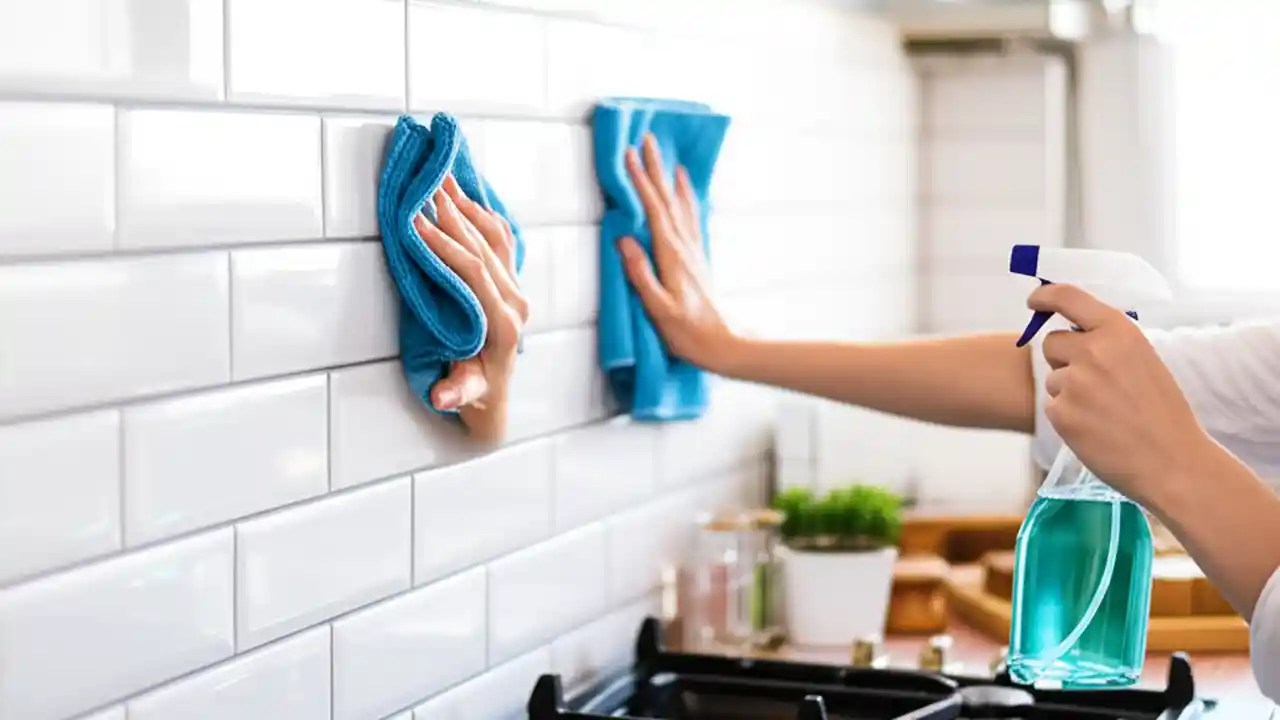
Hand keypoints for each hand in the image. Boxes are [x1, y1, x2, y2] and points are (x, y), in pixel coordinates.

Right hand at [413, 174, 528, 442]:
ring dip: (468, 207)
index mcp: (504, 325)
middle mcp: (517, 303)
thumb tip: (443, 398)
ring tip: (442, 179)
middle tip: (427, 187)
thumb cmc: (472, 393)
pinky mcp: (514, 282)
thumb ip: (456, 392)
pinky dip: (482, 214)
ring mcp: (518, 290)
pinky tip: (462, 194)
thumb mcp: (463, 394)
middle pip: (484, 248)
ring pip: (495, 238)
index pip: (474, 273)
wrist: (494, 395)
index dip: (446, 246)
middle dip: (452, 216)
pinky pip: (502, 240)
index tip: (417, 223)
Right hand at [617, 133, 736, 370]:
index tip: (629, 156)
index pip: (653, 210)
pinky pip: (690, 215)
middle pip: (667, 199)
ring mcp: (693, 249)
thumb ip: (640, 273)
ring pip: (679, 204)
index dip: (640, 182)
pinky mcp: (698, 256)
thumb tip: (624, 240)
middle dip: (654, 169)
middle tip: (645, 140)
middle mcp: (685, 246)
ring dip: (669, 177)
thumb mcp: (657, 307)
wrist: (724, 342)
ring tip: (662, 155)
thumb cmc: (688, 331)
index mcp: (671, 255)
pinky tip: (684, 186)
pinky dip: (686, 196)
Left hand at [1032, 284, 1211, 504]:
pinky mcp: (1060, 412)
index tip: (1035, 301)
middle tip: (1094, 384)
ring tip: (1104, 412)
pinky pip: (1052, 406)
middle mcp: (1092, 350)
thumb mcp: (1143, 360)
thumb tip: (1073, 335)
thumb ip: (1108, 344)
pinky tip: (1096, 430)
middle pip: (1051, 343)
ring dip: (1069, 392)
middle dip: (1063, 359)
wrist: (1172, 462)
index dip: (1045, 296)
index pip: (1068, 297)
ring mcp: (1073, 382)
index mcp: (1118, 331)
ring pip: (1052, 378)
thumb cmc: (1162, 412)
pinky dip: (1068, 418)